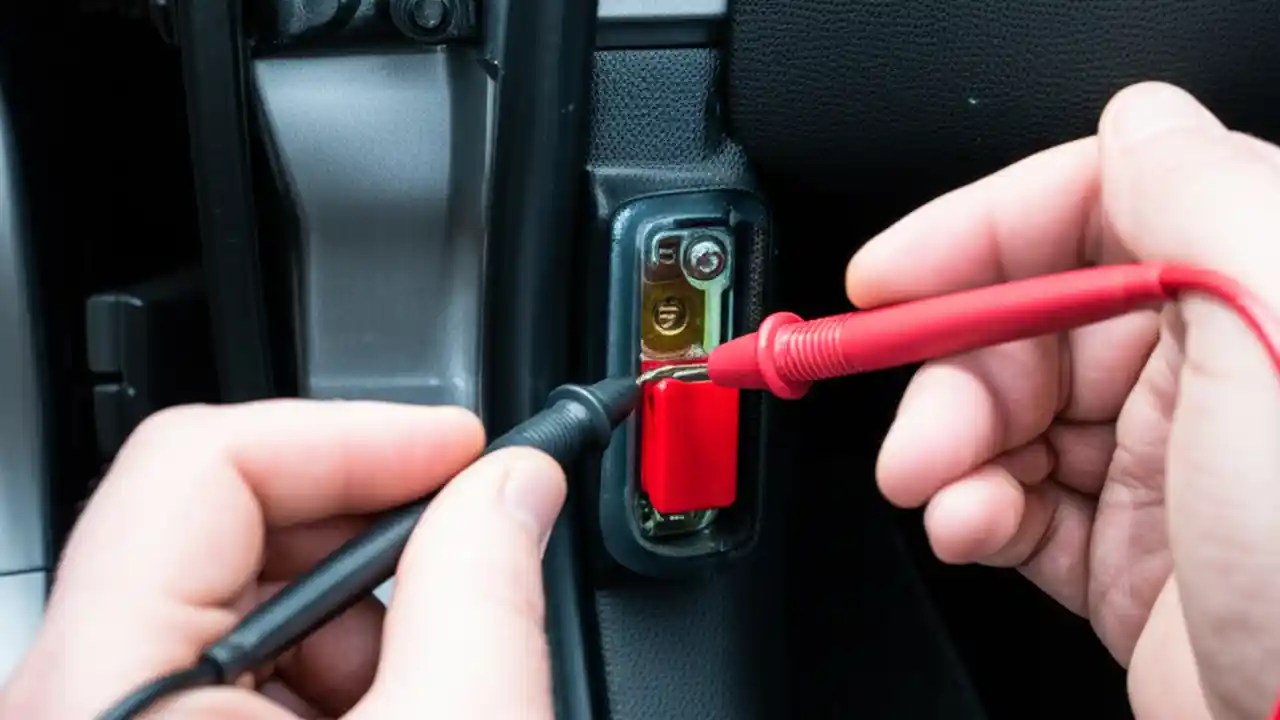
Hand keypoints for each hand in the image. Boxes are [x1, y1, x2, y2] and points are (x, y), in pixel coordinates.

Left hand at [0, 401, 564, 717]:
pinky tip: (399, 714)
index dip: (352, 435)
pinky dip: (334, 672)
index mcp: (107, 698)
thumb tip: (512, 482)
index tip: (456, 448)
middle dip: (371, 530)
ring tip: (439, 681)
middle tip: (475, 542)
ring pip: (234, 599)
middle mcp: (77, 713)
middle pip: (217, 526)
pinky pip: (232, 669)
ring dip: (363, 615)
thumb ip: (487, 582)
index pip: (200, 464)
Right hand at [848, 82, 1279, 718]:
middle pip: (1029, 322)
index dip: (982, 230)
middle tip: (917, 434)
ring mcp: (1166, 464)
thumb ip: (1203, 201)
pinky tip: (974, 530)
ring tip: (941, 496)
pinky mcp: (1127, 550)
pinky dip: (973, 512)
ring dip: (951, 454)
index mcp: (1256, 289)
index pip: (1097, 210)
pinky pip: (1014, 500)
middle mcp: (1213, 368)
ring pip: (1007, 416)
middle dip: (953, 374)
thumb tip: (1140, 122)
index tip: (894, 273)